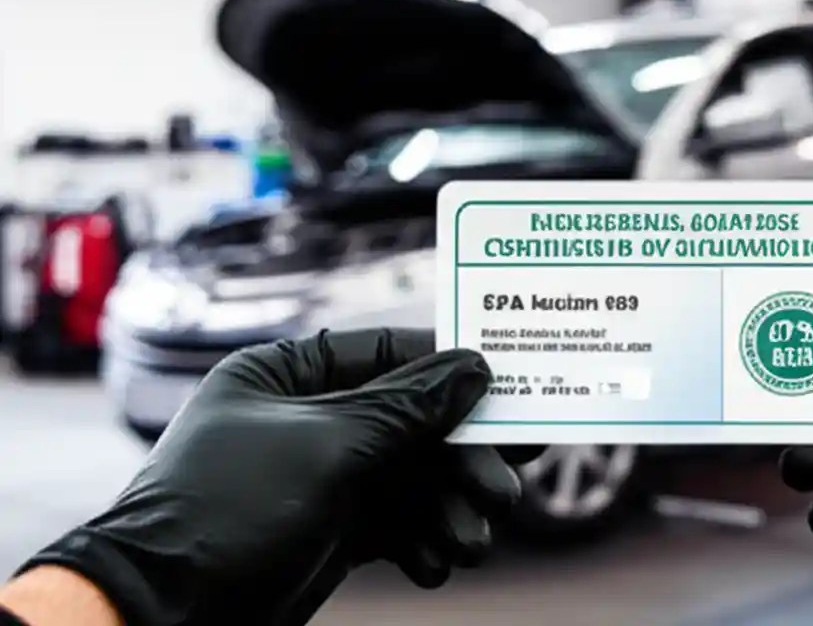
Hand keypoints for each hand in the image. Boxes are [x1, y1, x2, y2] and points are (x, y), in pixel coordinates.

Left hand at [18, 329, 529, 625]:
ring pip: (411, 480)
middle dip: (460, 461)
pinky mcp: (328, 529)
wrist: (162, 613)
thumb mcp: (328, 447)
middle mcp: (307, 418)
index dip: (452, 370)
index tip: (509, 389)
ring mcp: (319, 476)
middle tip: (504, 488)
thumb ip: (407, 407)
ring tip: (473, 544)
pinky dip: (421, 543)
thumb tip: (473, 367)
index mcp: (287, 373)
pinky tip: (435, 565)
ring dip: (449, 511)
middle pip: (412, 423)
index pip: (388, 352)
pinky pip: (394, 524)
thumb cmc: (227, 508)